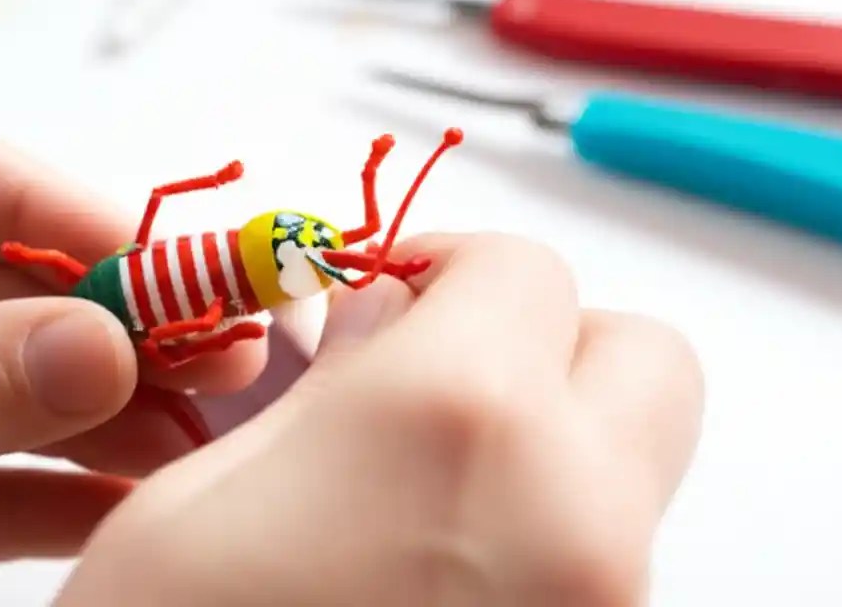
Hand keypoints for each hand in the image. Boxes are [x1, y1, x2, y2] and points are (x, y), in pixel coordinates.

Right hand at [56, 234, 703, 605]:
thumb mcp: (199, 497)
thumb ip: (328, 389)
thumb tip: (387, 319)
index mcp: (457, 425)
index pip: (524, 271)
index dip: (450, 270)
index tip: (398, 297)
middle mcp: (574, 518)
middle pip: (642, 359)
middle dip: (549, 342)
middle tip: (444, 374)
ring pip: (636, 470)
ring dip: (554, 442)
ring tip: (430, 490)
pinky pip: (608, 563)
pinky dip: (548, 536)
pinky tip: (440, 571)